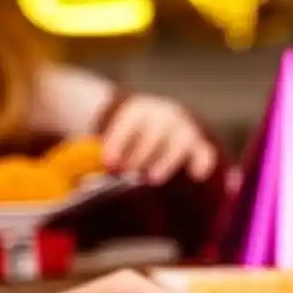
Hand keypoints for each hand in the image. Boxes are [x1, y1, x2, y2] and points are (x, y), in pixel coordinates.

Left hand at [102, 94, 218, 184]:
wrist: (154, 127)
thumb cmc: (126, 142)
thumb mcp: (113, 142)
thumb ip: (106, 158)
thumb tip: (88, 183)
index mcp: (139, 110)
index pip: (129, 122)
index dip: (118, 141)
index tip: (107, 162)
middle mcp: (164, 114)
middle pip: (155, 131)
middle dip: (140, 153)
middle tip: (126, 173)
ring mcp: (184, 128)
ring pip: (180, 141)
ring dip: (167, 160)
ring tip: (151, 179)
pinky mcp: (198, 144)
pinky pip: (204, 151)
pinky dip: (202, 161)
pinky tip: (196, 175)